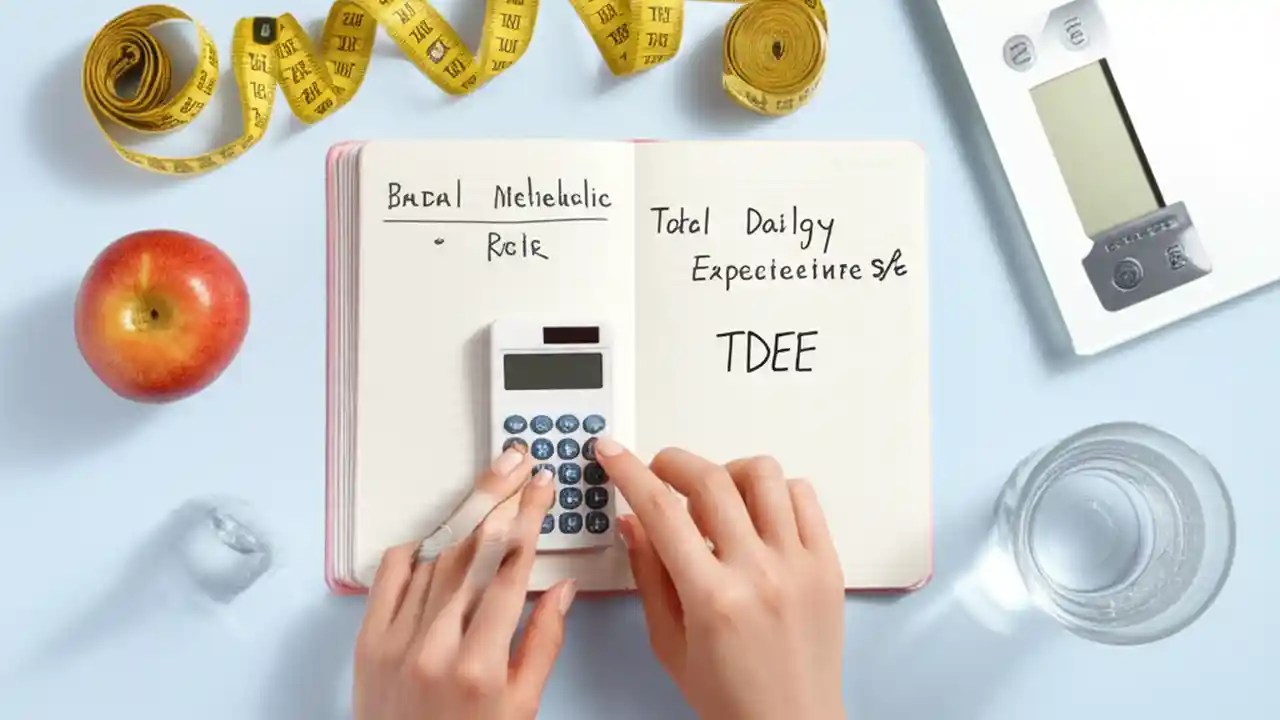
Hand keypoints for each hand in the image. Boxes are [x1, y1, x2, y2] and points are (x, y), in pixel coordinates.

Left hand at [353, 449, 576, 719]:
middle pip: (472, 548)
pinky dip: (416, 547)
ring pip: (435, 555)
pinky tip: (436, 530)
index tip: (542, 488)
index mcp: (480, 663)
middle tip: (517, 462)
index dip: (529, 518)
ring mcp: (396, 640)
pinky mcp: (368, 640)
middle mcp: (434, 646)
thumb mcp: (523, 707)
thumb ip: (543, 643)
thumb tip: (561, 589)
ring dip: (463, 513)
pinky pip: (391, 575)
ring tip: (487, 482)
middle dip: (499, 496)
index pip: (511, 568)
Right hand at [594, 439, 845, 719]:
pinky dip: (773, 492)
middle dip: (673, 462)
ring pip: (764, 475)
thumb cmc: (728, 696)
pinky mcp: (828, 564)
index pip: (661, 511)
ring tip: (715, 497)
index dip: (629, 471)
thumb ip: (649, 575)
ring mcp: (800, 564)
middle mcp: (759, 573)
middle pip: (711, 480)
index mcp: (712, 598)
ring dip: (728, 472)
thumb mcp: (668, 643)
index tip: (612, 451)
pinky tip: (757, 515)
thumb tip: (632, 520)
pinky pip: (804, 497)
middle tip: (659, 472)